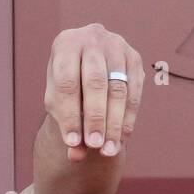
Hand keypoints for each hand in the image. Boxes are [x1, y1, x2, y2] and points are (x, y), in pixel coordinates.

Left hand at [44, 23, 142, 160]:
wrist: (85, 64)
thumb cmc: (67, 87)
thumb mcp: (59, 103)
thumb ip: (66, 125)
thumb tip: (76, 155)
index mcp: (65, 44)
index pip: (67, 83)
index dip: (70, 115)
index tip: (72, 143)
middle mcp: (92, 38)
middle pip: (95, 82)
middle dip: (95, 118)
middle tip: (94, 146)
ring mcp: (116, 44)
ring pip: (118, 88)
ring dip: (114, 122)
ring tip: (109, 150)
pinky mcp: (134, 56)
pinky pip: (134, 90)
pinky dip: (128, 116)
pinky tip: (122, 138)